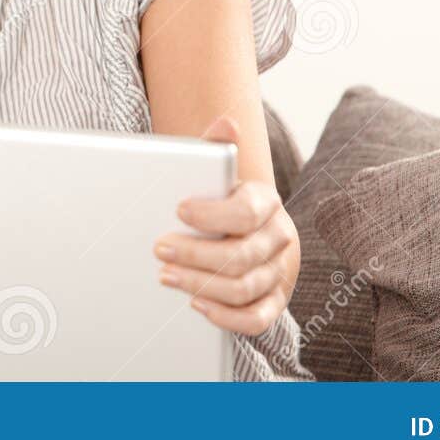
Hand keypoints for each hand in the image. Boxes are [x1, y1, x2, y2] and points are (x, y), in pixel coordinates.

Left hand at [153, 115, 298, 336]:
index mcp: (266, 202)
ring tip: (165, 275)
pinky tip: (196, 303)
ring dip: (201, 284)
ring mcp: (279, 272)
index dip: (212, 214)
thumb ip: (217, 148)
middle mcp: (280, 238)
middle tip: (159, 248)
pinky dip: (227, 317)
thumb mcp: (219, 172)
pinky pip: (257, 318)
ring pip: (245, 287)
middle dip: (196, 254)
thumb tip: (225, 121)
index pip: (247, 211)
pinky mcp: (275, 301)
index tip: (178, 210)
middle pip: (241, 255)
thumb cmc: (221, 198)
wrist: (245, 227)